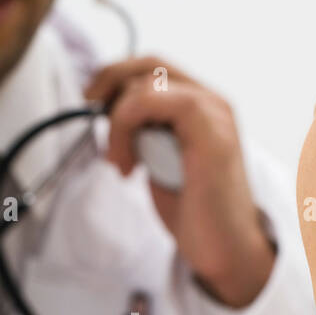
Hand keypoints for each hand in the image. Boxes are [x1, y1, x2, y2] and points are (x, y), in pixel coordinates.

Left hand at [86, 57, 274, 308]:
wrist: (226, 251)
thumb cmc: (195, 213)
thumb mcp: (160, 160)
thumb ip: (144, 132)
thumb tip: (108, 109)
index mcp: (204, 107)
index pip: (155, 67)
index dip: (117, 77)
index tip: (92, 105)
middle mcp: (213, 102)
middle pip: (150, 62)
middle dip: (109, 81)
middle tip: (89, 110)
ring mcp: (214, 113)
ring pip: (147, 82)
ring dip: (117, 120)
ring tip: (120, 163)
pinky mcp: (209, 131)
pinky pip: (152, 101)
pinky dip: (125, 127)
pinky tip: (128, 167)